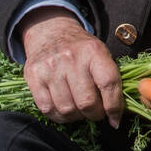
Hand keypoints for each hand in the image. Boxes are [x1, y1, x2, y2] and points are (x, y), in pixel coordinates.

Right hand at [19, 7, 123, 127]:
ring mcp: (50, 68)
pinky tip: (65, 110)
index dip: (114, 106)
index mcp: (94, 51)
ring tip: (80, 111)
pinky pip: (48, 109)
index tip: (115, 118)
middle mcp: (71, 59)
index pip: (109, 83)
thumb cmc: (81, 49)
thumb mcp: (100, 53)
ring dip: (77, 117)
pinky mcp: (33, 77)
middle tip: (96, 113)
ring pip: (67, 109)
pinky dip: (59, 116)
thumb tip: (116, 113)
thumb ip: (110, 78)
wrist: (51, 32)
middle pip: (87, 102)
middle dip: (95, 115)